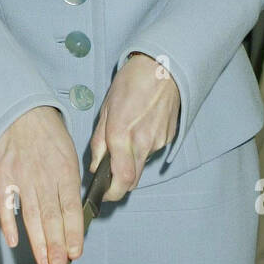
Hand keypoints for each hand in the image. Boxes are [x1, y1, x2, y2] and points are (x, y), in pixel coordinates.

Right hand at [0, 106, 83, 263]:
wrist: (21, 109)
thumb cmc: (48, 133)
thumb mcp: (69, 153)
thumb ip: (70, 183)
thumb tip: (74, 213)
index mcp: (65, 171)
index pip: (72, 209)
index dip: (73, 234)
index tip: (75, 253)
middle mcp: (45, 177)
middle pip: (52, 218)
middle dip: (56, 246)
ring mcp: (22, 177)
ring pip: (32, 217)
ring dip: (38, 243)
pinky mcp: (2, 175)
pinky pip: (6, 204)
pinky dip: (9, 224)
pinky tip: (14, 242)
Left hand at [88, 54, 180, 201]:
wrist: (162, 68)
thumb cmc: (131, 84)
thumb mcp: (105, 110)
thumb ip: (99, 142)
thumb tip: (95, 166)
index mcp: (121, 135)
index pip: (121, 180)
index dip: (112, 194)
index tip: (103, 194)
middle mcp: (142, 143)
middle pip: (132, 181)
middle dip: (119, 185)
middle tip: (109, 178)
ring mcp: (158, 142)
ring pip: (141, 165)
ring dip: (130, 163)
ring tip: (125, 139)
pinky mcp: (168, 138)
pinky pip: (151, 151)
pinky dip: (142, 148)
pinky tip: (139, 129)